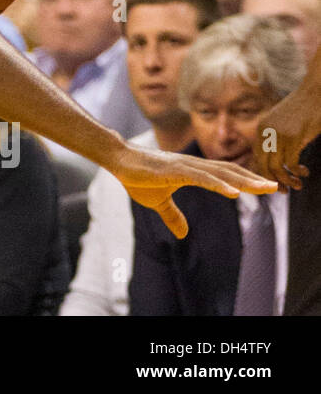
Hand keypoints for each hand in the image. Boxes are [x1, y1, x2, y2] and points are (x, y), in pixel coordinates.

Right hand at [108, 145, 277, 238]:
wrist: (117, 158)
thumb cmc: (136, 175)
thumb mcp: (157, 201)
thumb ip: (172, 215)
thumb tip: (183, 234)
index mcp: (192, 170)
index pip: (224, 174)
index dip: (245, 180)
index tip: (265, 188)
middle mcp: (193, 165)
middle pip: (229, 172)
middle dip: (253, 180)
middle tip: (277, 187)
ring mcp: (184, 166)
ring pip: (220, 173)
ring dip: (243, 181)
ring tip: (264, 188)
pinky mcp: (174, 169)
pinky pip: (201, 178)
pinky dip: (219, 184)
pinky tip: (234, 192)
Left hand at [255, 89, 320, 189]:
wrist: (315, 92)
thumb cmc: (304, 109)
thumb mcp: (284, 124)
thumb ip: (277, 138)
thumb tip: (278, 160)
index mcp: (261, 129)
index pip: (258, 157)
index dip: (265, 172)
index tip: (275, 182)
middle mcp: (265, 132)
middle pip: (263, 165)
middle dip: (273, 181)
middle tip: (284, 191)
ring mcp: (278, 135)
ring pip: (276, 167)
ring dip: (287, 180)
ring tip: (297, 186)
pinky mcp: (293, 137)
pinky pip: (290, 162)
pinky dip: (297, 172)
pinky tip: (304, 172)